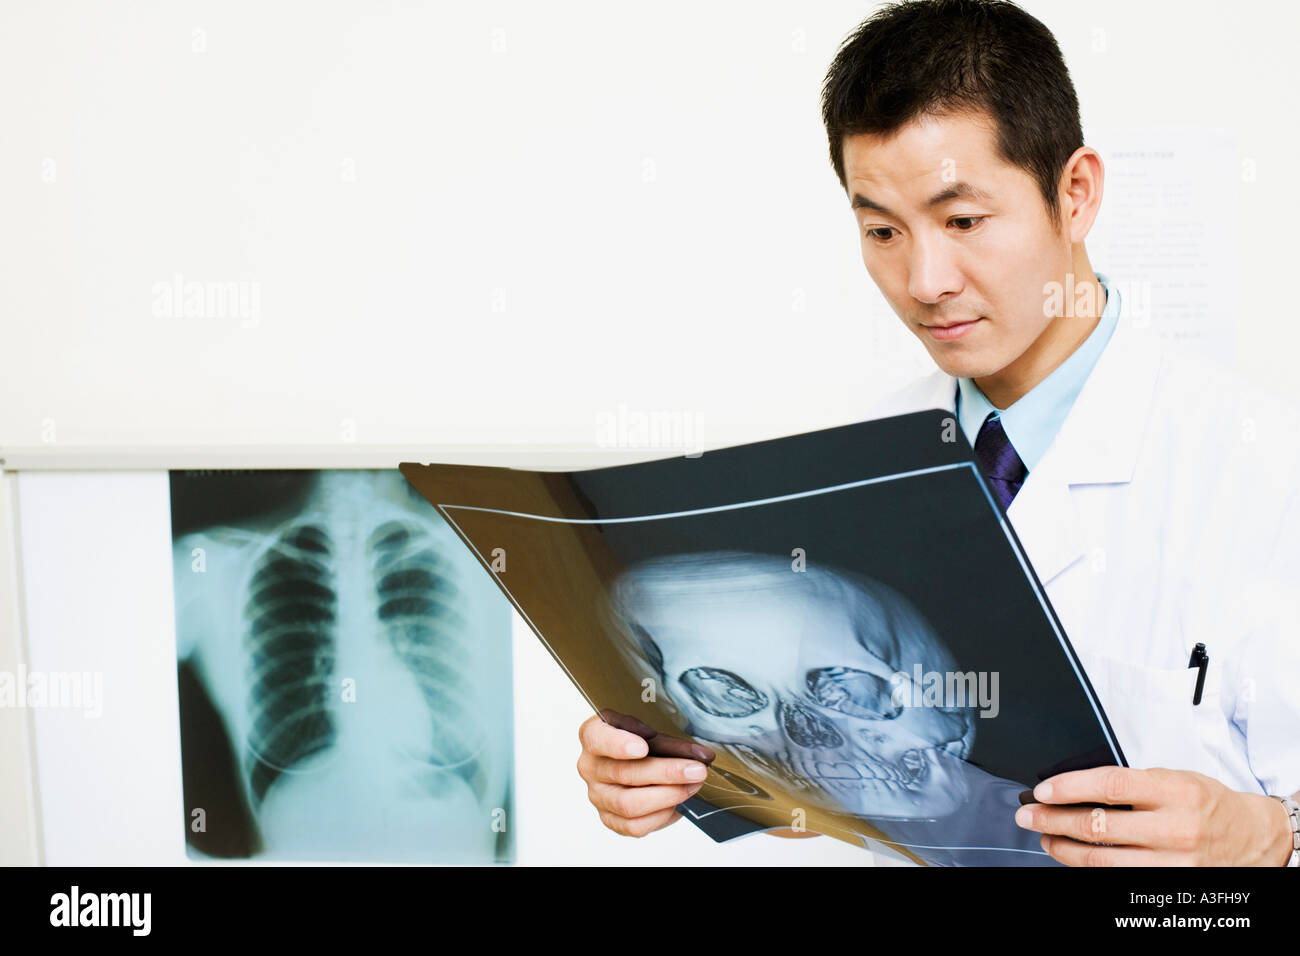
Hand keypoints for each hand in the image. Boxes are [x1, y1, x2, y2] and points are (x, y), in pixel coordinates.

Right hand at [576, 709, 714, 837]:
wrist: (636, 765)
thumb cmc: (643, 743)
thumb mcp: (653, 732)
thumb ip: (669, 742)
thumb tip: (701, 757)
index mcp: (593, 736)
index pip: (597, 738)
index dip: (618, 744)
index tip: (642, 747)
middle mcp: (590, 767)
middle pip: (624, 773)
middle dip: (666, 772)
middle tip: (696, 770)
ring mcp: (598, 795)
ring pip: (629, 804)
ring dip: (668, 796)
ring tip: (693, 786)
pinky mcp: (610, 819)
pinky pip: (634, 826)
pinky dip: (660, 816)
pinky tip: (677, 805)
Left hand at [1014, 766, 1295, 865]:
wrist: (1252, 837)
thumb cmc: (1207, 803)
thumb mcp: (1174, 779)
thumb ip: (1130, 783)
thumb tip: (1074, 787)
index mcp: (1175, 791)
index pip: (1109, 784)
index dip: (1069, 787)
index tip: (1042, 790)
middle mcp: (1174, 828)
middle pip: (1098, 825)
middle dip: (1053, 819)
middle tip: (1029, 815)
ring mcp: (1172, 861)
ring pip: (1102, 858)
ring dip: (1064, 847)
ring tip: (1044, 837)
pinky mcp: (1169, 883)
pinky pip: (1117, 876)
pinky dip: (1088, 867)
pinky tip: (1072, 856)